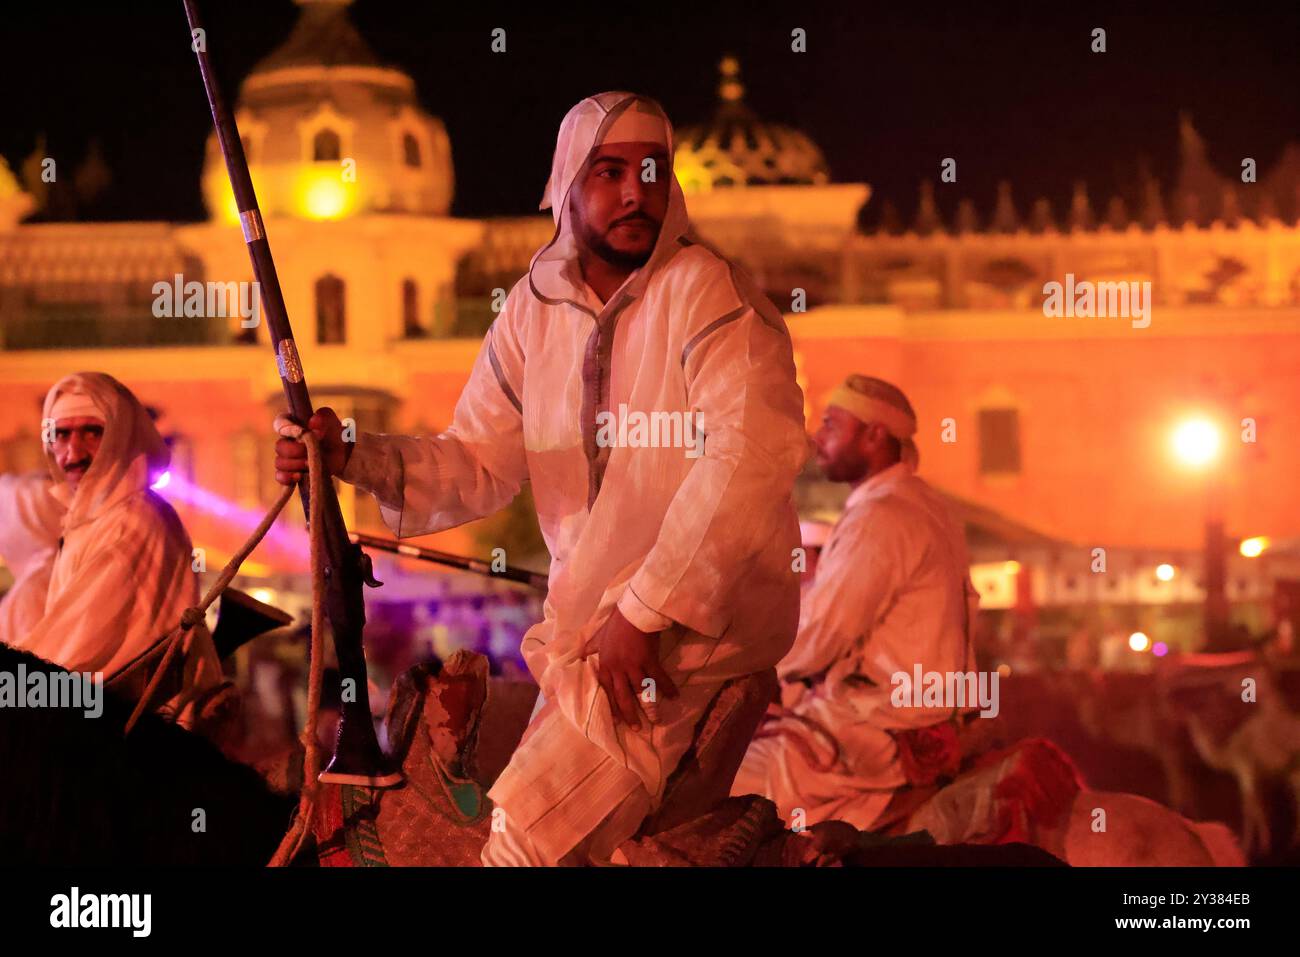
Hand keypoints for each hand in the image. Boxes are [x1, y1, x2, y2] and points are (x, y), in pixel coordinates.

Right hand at [273, 406, 350, 485]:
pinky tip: (298, 476)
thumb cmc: (335, 434)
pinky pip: (280, 476)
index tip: (300, 432)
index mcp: (293, 425)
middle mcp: (287, 441)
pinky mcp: (291, 472)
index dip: (285, 427)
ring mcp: (288, 458)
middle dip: (295, 451)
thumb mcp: (333, 422)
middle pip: (279, 447)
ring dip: (295, 464)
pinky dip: (287, 478)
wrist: (344, 454)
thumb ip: (324, 417)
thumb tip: (313, 422)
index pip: (279, 423)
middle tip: (309, 452)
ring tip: (310, 464)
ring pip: (280, 462)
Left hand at [583, 609, 678, 729]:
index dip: (612, 706)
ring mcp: (633, 665)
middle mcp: (618, 668)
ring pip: (640, 692)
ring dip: (649, 707)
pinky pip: (659, 679)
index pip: (607, 690)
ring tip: (655, 719)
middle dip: (629, 714)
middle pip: (623, 696)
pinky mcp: (649, 660)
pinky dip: (667, 688)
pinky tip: (675, 696)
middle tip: (636, 728)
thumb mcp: (599, 636)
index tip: (616, 721)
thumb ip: (591, 647)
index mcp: (605, 664)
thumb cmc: (617, 623)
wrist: (634, 611)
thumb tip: (580, 655)